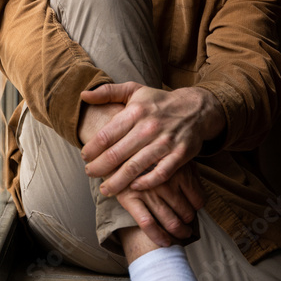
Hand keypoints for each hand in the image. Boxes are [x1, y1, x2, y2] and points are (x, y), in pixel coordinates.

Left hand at [79, 82, 223, 196]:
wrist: (196, 108)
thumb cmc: (159, 102)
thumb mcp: (134, 90)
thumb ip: (107, 92)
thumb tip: (83, 95)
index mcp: (135, 111)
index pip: (106, 135)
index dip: (92, 149)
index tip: (85, 157)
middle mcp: (149, 127)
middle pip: (116, 154)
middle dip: (99, 168)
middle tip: (90, 174)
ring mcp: (165, 142)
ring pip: (135, 167)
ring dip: (117, 182)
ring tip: (106, 189)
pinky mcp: (180, 155)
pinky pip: (160, 174)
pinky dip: (146, 183)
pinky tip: (134, 188)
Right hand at [115, 161, 204, 247]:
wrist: (116, 148)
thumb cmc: (147, 153)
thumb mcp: (172, 155)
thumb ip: (187, 170)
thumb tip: (199, 191)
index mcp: (178, 170)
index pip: (197, 198)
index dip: (199, 208)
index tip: (196, 210)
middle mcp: (165, 182)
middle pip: (186, 211)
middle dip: (189, 222)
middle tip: (188, 225)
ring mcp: (147, 191)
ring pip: (170, 221)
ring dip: (179, 231)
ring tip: (182, 234)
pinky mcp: (130, 198)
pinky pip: (148, 224)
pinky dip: (158, 236)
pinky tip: (165, 242)